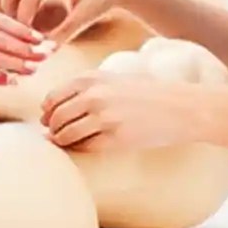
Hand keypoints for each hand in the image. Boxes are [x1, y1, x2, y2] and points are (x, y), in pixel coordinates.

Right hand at [0, 0, 146, 41]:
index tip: (26, 36)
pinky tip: (25, 22)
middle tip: (15, 32)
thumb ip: (65, 32)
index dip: (25, 16)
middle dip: (10, 8)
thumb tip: (43, 51)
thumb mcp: (87, 15)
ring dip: (11, 4)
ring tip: (19, 29)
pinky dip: (17, 1)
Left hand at [40, 72, 203, 152]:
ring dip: (62, 141)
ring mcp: (103, 118)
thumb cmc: (148, 92)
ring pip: (65, 134)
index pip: (53, 97)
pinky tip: (83, 147)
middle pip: (55, 117)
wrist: (180, 107)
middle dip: (52, 128)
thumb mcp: (114, 78)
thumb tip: (54, 107)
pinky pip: (84, 147)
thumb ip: (87, 88)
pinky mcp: (114, 138)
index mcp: (91, 78)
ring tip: (66, 143)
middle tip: (54, 135)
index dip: (47, 112)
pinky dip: (78, 149)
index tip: (48, 119)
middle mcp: (93, 96)